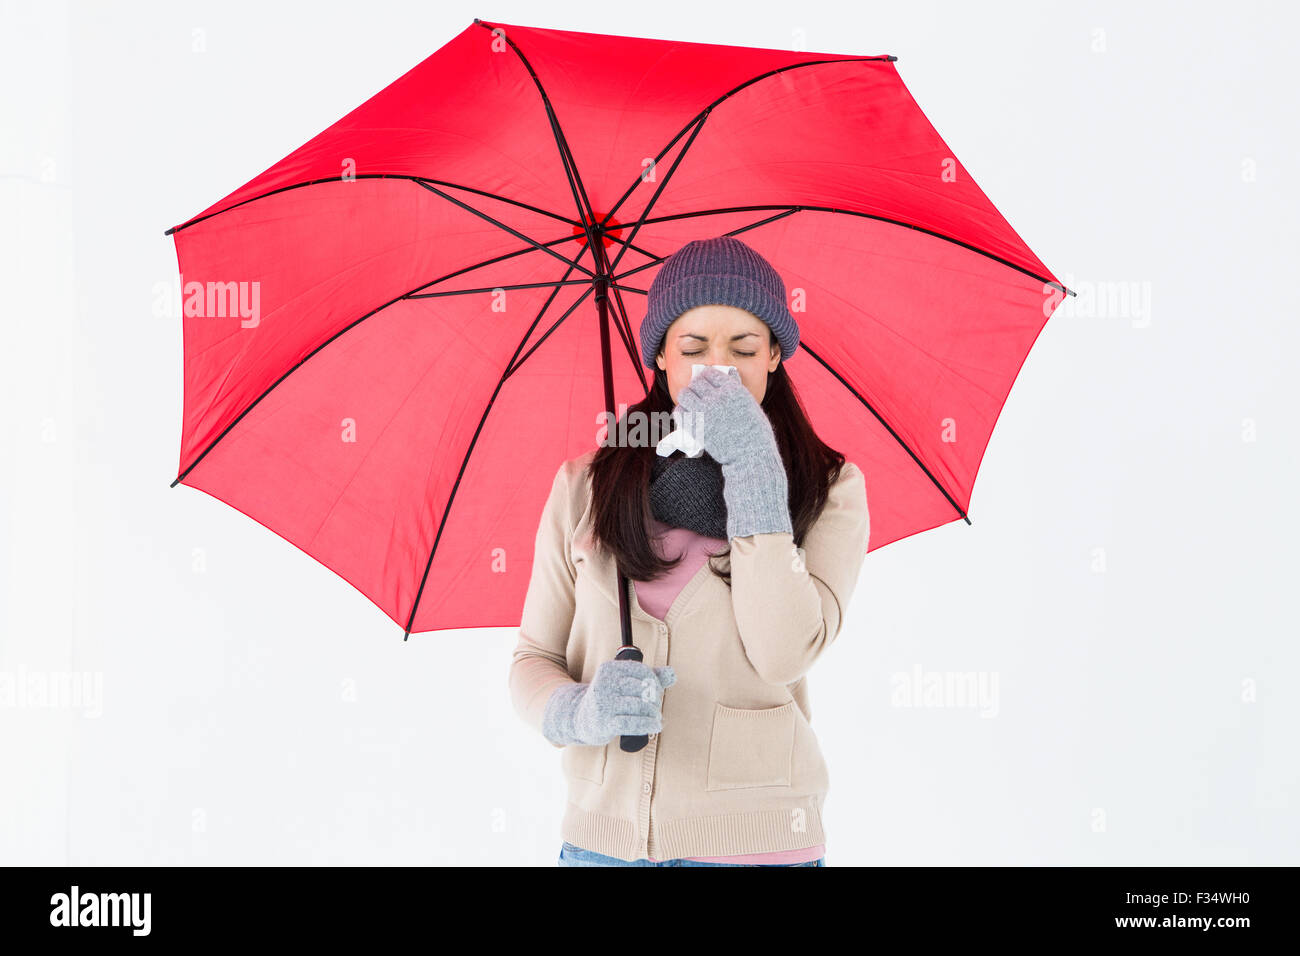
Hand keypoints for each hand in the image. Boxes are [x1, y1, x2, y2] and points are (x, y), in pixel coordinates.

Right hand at [542, 659, 676, 746]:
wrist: (579, 718)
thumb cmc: (608, 698)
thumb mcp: (624, 683)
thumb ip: (649, 677)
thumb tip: (673, 674)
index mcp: (610, 669)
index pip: (642, 671)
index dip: (654, 682)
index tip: (656, 692)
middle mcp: (605, 683)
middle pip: (642, 689)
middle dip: (654, 699)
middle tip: (655, 708)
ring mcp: (603, 703)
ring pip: (639, 706)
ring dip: (653, 714)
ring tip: (656, 718)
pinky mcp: (604, 722)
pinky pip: (632, 723)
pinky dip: (647, 725)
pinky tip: (656, 726)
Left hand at [674, 366, 779, 466]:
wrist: (750, 455)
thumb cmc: (755, 431)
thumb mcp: (750, 404)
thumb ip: (736, 389)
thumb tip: (728, 374)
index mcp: (732, 390)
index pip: (710, 373)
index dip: (705, 376)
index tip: (704, 381)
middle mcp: (717, 398)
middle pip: (695, 383)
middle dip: (696, 387)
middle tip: (697, 394)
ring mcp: (705, 413)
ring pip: (684, 395)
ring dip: (686, 398)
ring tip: (690, 403)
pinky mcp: (696, 428)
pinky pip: (680, 413)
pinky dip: (681, 412)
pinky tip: (686, 415)